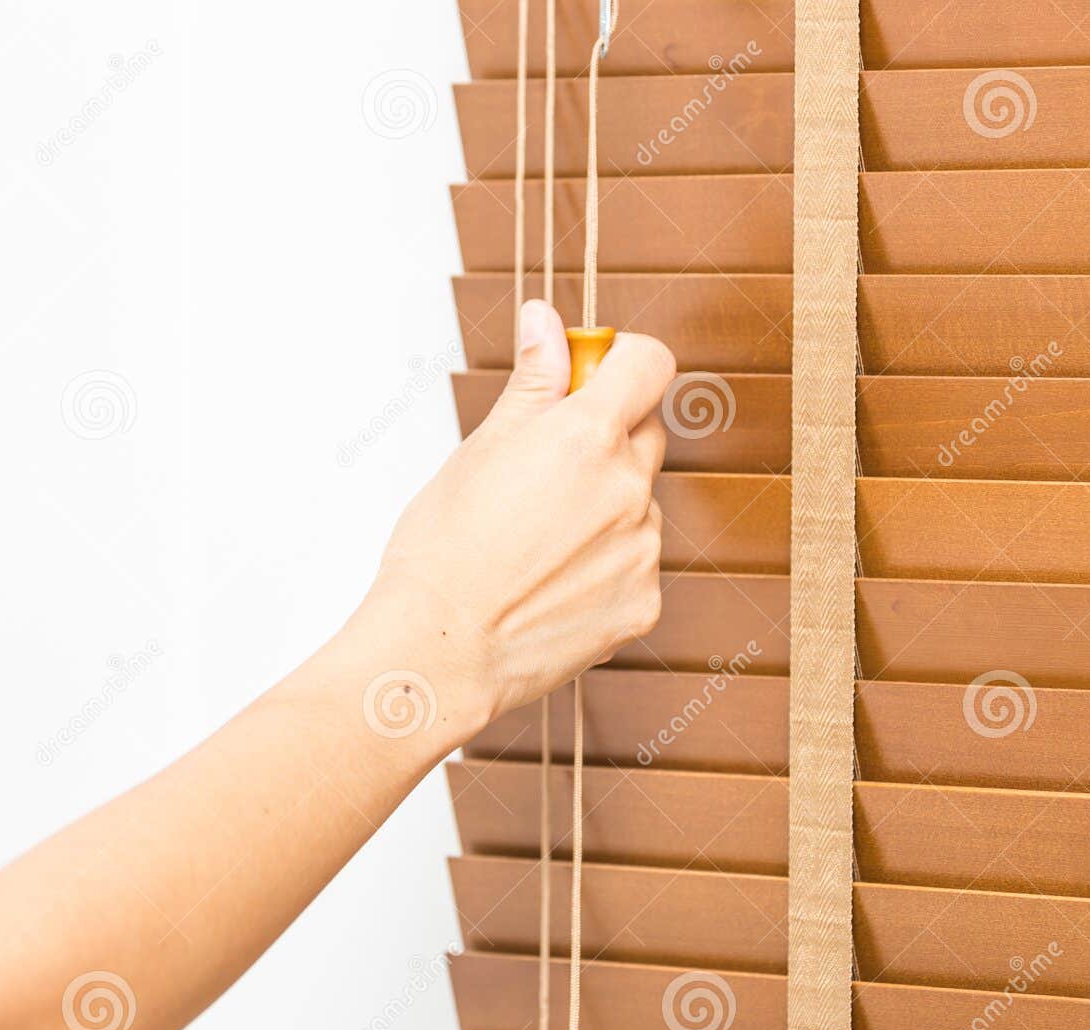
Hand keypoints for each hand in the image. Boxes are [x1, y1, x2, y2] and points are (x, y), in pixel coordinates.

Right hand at [368, 299, 673, 723]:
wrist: (440, 649)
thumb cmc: (442, 550)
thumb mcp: (481, 448)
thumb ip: (533, 381)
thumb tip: (546, 320)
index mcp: (587, 436)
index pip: (649, 365)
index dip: (623, 361)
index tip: (595, 374)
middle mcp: (628, 488)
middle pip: (645, 436)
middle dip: (606, 440)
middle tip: (543, 471)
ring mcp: (642, 550)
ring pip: (637, 505)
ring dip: (604, 508)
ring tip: (536, 542)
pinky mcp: (644, 603)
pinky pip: (635, 565)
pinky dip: (605, 567)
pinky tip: (551, 583)